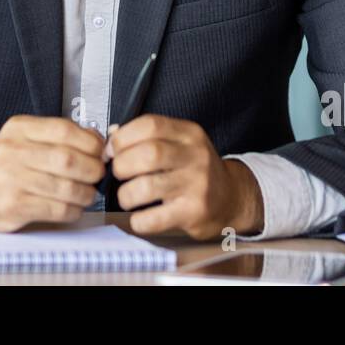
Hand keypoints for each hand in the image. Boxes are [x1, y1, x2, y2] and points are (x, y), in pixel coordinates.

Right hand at [0, 115, 105, 231]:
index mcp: (19, 128)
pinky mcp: (13, 206)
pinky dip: (73, 210)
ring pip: (65, 187)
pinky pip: (56, 210)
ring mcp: (11, 180)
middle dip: (92, 169)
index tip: (101, 151)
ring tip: (88, 192)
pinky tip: (73, 206)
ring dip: (86, 193)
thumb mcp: (28, 138)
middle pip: (67, 159)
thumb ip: (61, 135)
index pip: (63, 130)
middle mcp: (12, 151)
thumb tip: (99, 140)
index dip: (90, 142)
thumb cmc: (10, 162)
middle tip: (98, 174)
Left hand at [106, 114, 263, 239]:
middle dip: (122, 165)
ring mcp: (196, 185)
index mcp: (189, 134)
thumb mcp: (182, 143)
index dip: (123, 137)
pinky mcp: (193, 213)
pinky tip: (140, 216)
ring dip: (126, 194)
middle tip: (118, 173)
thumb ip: (149, 137)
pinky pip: (153, 218)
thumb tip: (112, 136)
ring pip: (147, 186)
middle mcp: (195, 157)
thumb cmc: (198, 170)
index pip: (150, 125)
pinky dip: (138, 219)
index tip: (112, 149)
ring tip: (127, 196)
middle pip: (148, 154)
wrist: (232, 198)